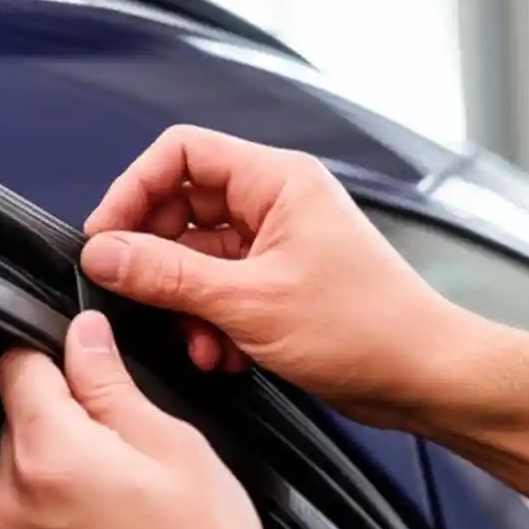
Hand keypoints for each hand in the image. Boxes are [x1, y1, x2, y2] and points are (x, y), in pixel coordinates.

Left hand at [0, 311, 308, 528]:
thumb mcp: (175, 447)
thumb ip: (114, 384)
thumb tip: (85, 335)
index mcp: (49, 454)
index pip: (18, 364)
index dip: (61, 355)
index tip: (95, 367)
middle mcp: (11, 500)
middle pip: (22, 419)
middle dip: (71, 419)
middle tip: (136, 450)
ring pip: (28, 471)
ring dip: (67, 469)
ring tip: (133, 502)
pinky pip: (31, 520)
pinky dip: (64, 515)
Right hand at [82, 125, 478, 426]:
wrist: (422, 376)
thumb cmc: (366, 329)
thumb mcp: (249, 303)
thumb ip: (167, 276)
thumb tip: (105, 254)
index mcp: (278, 181)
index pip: (182, 153)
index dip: (135, 190)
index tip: (107, 239)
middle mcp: (277, 204)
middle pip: (183, 209)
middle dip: (158, 262)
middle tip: (140, 298)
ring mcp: (279, 245)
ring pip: (197, 259)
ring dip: (185, 305)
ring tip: (200, 342)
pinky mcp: (280, 285)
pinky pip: (221, 291)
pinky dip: (211, 323)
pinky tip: (223, 355)